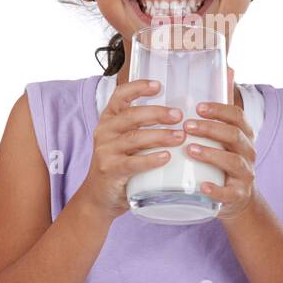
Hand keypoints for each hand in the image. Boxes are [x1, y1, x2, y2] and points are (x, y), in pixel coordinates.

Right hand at [78, 77, 187, 219]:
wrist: (100, 196)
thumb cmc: (120, 165)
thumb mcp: (125, 142)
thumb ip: (142, 128)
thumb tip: (182, 117)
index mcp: (109, 121)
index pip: (119, 96)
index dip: (138, 88)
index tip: (159, 86)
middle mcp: (104, 132)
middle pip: (131, 115)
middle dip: (157, 113)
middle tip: (179, 116)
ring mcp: (106, 151)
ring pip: (135, 138)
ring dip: (160, 135)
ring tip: (180, 136)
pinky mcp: (111, 170)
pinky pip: (133, 162)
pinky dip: (151, 159)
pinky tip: (166, 157)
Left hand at [182, 65, 258, 220]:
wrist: (235, 198)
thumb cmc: (222, 159)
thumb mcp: (222, 134)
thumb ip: (221, 107)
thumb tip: (226, 68)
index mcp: (243, 134)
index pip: (237, 116)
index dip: (219, 110)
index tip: (197, 107)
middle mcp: (247, 152)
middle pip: (234, 136)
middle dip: (210, 129)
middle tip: (186, 126)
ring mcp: (244, 175)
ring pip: (233, 162)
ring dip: (211, 154)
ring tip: (190, 149)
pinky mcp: (236, 195)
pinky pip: (229, 193)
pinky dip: (216, 189)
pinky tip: (201, 186)